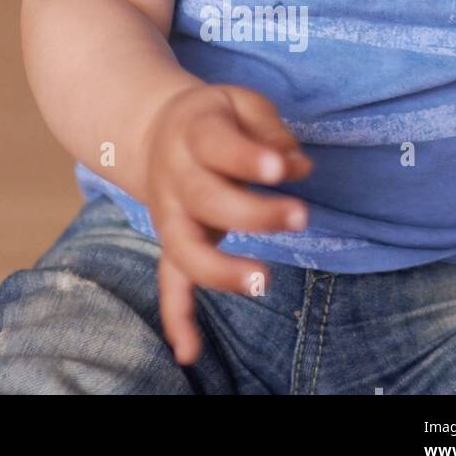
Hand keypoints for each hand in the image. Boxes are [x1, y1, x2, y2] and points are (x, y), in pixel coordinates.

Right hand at [139, 83, 312, 364]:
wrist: (155, 130)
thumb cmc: (213, 119)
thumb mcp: (238, 101)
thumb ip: (268, 128)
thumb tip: (297, 166)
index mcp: (192, 132)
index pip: (216, 144)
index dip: (248, 158)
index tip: (283, 169)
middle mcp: (174, 177)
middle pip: (205, 199)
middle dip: (253, 213)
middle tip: (300, 217)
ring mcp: (170, 214)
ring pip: (184, 247)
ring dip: (220, 269)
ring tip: (264, 279)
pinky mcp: (173, 242)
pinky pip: (169, 282)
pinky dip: (177, 316)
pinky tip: (189, 353)